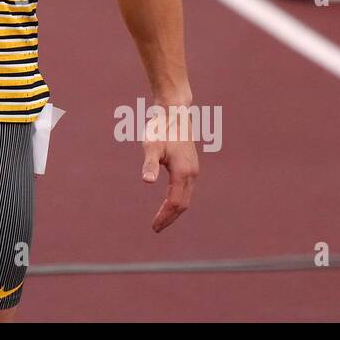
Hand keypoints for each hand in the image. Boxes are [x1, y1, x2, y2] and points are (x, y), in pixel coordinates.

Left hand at [141, 106, 198, 232]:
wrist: (174, 112)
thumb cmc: (160, 128)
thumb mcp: (151, 145)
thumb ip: (149, 164)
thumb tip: (147, 181)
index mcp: (183, 172)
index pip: (174, 203)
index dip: (165, 216)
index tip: (154, 227)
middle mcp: (192, 173)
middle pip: (182, 204)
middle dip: (170, 217)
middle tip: (156, 228)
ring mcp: (193, 170)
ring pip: (186, 197)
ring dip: (175, 210)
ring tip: (162, 219)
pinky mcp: (191, 166)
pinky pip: (186, 190)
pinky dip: (178, 200)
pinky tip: (169, 202)